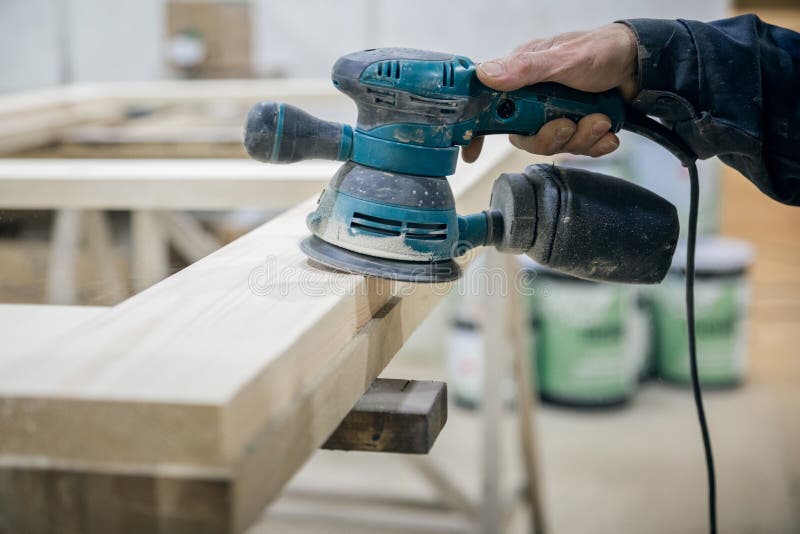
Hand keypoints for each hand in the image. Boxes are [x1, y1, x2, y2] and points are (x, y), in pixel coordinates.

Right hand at [462, 23, 637, 162]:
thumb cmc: (601, 50)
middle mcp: (534, 99)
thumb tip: (486, 74)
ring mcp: (555, 115)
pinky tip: (607, 130)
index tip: (471, 152)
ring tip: (599, 120)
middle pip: (524, 137)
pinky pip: (577, 149)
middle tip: (568, 124)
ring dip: (580, 138)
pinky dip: (595, 143)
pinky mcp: (576, 127)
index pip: (489, 105)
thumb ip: (526, 69)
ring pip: (553, 146)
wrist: (641, 65)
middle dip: (550, 137)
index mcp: (521, 78)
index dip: (477, 130)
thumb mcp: (563, 58)